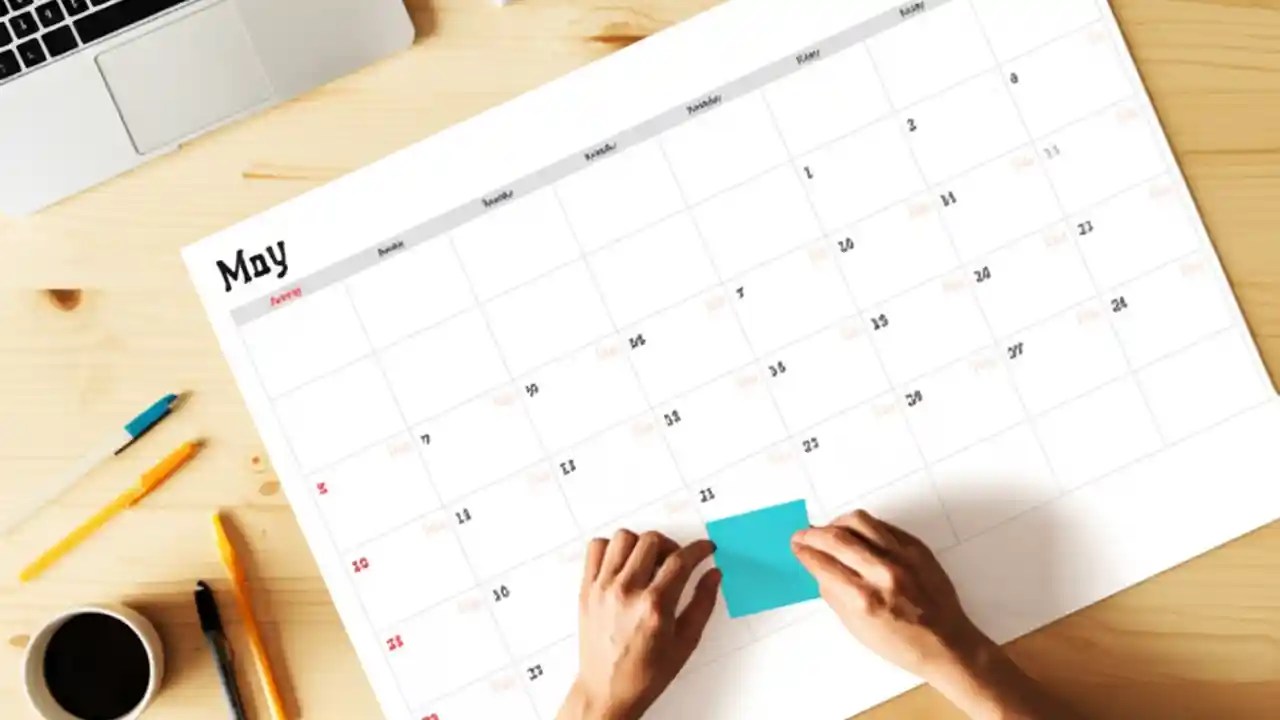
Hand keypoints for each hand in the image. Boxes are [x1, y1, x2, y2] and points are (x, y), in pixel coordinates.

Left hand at [558, 531, 721, 719]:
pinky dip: (612, 548)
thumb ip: (702, 603)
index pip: (681, 560)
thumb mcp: (685, 643)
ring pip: (623, 538)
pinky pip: (596, 549)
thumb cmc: (646, 673)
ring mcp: (603, 589)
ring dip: (642, 544)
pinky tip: (624, 564)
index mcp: (654, 607)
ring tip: (649, 562)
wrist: (607, 691)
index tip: (705, 549)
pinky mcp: (586, 590)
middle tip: (677, 560)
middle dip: (672, 545)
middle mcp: (626, 592)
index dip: (699, 549)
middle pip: (652, 541)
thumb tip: (714, 574)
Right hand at [792, 510, 989, 686]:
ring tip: (830, 531)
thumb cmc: (900, 643)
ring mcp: (903, 556)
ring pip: (859, 521)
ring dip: (837, 523)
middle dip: (813, 534)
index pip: (823, 563)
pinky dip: (864, 526)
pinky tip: (856, 534)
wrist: (947, 642)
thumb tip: (818, 566)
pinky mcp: (918, 547)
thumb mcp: (856, 628)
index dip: (804, 551)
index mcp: (863, 599)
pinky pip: (883, 525)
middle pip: (836, 538)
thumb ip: (834, 594)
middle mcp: (882, 573)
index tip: (796, 546)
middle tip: (803, 535)